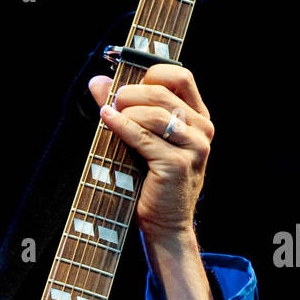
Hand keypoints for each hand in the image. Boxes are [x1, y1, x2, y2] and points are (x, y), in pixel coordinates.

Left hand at [88, 64, 213, 237]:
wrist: (165, 225)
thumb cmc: (151, 183)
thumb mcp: (141, 140)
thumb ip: (124, 109)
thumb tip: (97, 82)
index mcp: (198, 119)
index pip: (181, 77)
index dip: (152, 73)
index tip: (128, 85)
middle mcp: (202, 130)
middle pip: (163, 92)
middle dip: (131, 93)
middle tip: (112, 100)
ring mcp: (194, 147)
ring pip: (154, 113)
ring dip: (126, 111)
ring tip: (109, 115)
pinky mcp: (177, 164)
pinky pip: (144, 137)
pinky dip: (121, 126)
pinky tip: (107, 120)